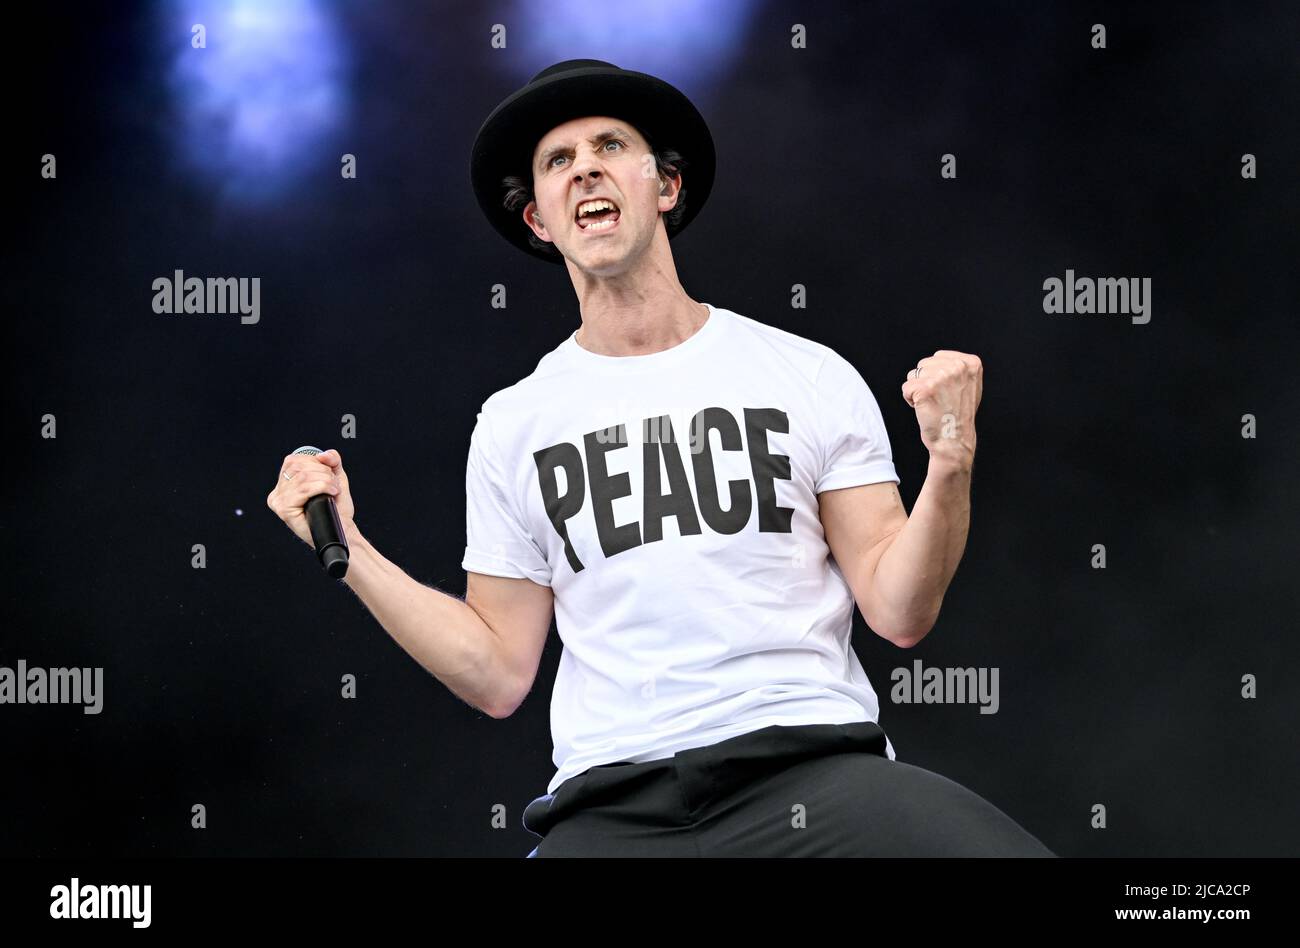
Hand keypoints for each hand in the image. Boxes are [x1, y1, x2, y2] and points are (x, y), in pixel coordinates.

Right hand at [266, 448, 356, 546]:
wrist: (341, 528)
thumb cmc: (336, 506)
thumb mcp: (335, 477)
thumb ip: (331, 460)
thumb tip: (323, 455)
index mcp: (284, 483)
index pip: (293, 461)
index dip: (314, 462)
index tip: (329, 473)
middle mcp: (277, 492)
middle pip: (298, 467)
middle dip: (322, 471)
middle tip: (334, 484)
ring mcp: (278, 501)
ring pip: (302, 477)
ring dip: (325, 480)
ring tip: (334, 489)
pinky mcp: (284, 510)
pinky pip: (303, 490)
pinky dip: (322, 487)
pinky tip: (331, 493)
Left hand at [900, 350, 981, 469]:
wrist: (954, 440)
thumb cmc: (958, 415)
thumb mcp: (969, 384)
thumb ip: (957, 368)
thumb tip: (938, 359)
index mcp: (971, 362)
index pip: (938, 357)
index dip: (937, 375)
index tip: (948, 392)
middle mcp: (958, 366)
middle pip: (924, 364)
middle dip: (926, 382)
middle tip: (940, 400)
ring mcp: (941, 377)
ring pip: (913, 375)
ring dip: (918, 390)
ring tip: (934, 404)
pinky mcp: (925, 389)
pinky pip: (906, 388)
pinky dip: (910, 400)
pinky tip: (925, 409)